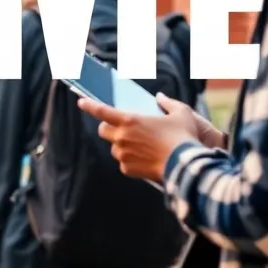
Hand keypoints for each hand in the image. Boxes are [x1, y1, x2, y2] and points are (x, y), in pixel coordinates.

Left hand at [76, 94, 203, 182]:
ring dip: (121, 145)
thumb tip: (160, 97)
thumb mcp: (181, 113)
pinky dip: (130, 160)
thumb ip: (168, 103)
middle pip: (103, 130)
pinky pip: (123, 162)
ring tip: (141, 146)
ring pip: (114, 147)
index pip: (102, 111)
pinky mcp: (127, 169)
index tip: (81, 102)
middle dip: (109, 128)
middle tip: (122, 128)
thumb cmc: (182, 137)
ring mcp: (122, 154)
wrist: (185, 165)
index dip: (90, 105)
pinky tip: (145, 159)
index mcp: (129, 120)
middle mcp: (121, 137)